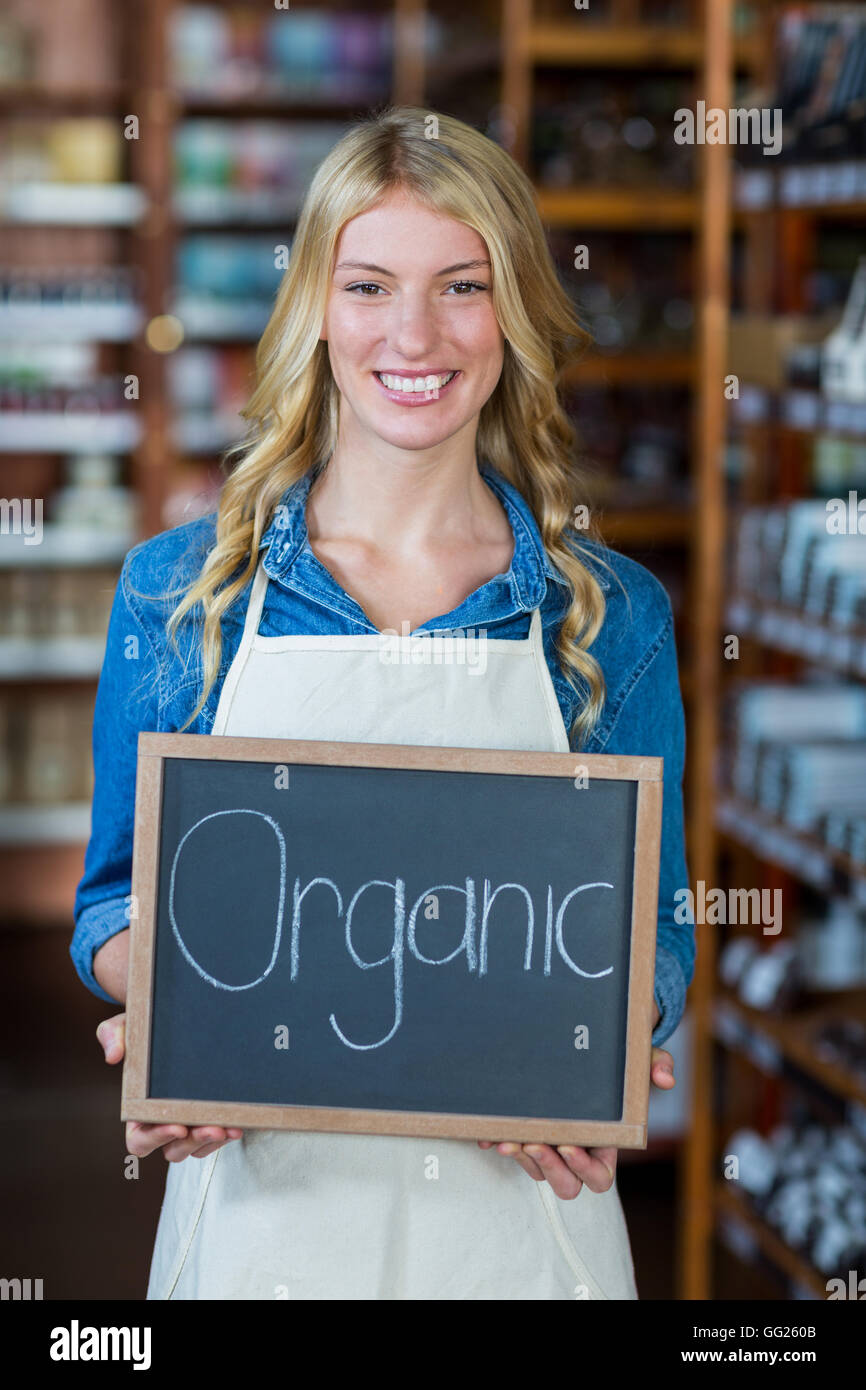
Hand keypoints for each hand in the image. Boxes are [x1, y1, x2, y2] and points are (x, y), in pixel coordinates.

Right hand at [97, 1013, 242, 1161]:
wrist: (174, 1022)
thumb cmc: (144, 1031)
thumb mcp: (125, 1027)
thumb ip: (112, 1035)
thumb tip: (113, 1056)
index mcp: (137, 1112)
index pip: (140, 1140)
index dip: (157, 1138)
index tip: (178, 1126)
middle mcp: (161, 1123)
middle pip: (173, 1150)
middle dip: (193, 1141)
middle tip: (213, 1128)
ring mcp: (186, 1124)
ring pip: (196, 1148)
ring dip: (213, 1141)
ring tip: (230, 1127)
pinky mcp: (206, 1119)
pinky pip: (215, 1139)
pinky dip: (227, 1134)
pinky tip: (239, 1123)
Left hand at [477, 1000, 674, 1198]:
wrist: (588, 1048)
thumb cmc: (619, 1067)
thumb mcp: (640, 1061)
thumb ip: (657, 1064)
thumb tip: (665, 1078)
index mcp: (606, 1145)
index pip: (599, 1176)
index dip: (585, 1168)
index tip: (569, 1145)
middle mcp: (578, 1152)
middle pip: (566, 1185)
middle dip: (549, 1169)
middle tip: (534, 1144)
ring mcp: (552, 1147)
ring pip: (536, 1171)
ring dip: (522, 1159)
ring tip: (507, 1138)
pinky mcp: (529, 1135)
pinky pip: (515, 1150)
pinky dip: (500, 1143)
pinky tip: (488, 1133)